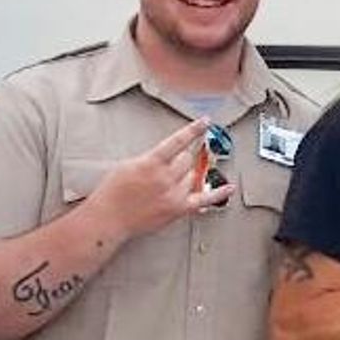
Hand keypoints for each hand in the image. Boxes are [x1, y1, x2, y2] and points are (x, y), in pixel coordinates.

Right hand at [89, 120, 234, 240]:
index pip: (178, 141)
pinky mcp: (178, 209)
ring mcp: (174, 194)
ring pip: (193, 176)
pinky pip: (205, 199)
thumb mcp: (129, 165)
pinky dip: (219, 193)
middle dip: (182, 159)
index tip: (205, 121)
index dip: (194, 130)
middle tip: (172, 163)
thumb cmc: (113, 192)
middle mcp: (165, 178)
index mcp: (151, 163)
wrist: (109, 218)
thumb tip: (169, 156)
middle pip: (187, 160)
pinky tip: (230, 187)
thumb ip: (151, 159)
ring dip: (186, 176)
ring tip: (167, 182)